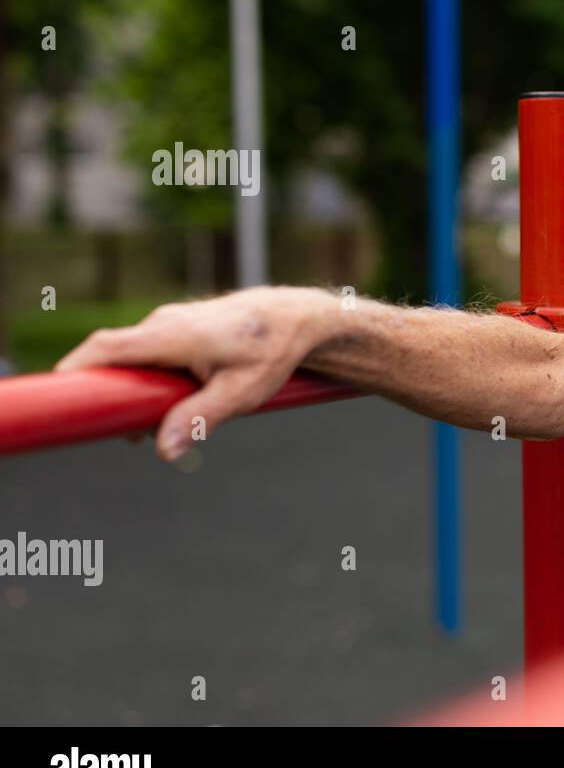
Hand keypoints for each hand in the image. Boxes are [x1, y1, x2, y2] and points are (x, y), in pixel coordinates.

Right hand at [55, 286, 334, 461]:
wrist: (298, 318)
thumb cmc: (272, 352)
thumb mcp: (239, 392)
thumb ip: (198, 419)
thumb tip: (163, 450)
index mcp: (171, 335)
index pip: (106, 347)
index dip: (77, 369)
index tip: (62, 394)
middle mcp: (163, 322)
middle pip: (114, 356)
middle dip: (109, 393)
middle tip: (124, 433)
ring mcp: (169, 321)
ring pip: (134, 357)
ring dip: (135, 390)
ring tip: (155, 426)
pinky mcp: (179, 325)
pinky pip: (149, 352)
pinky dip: (149, 378)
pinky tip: (172, 404)